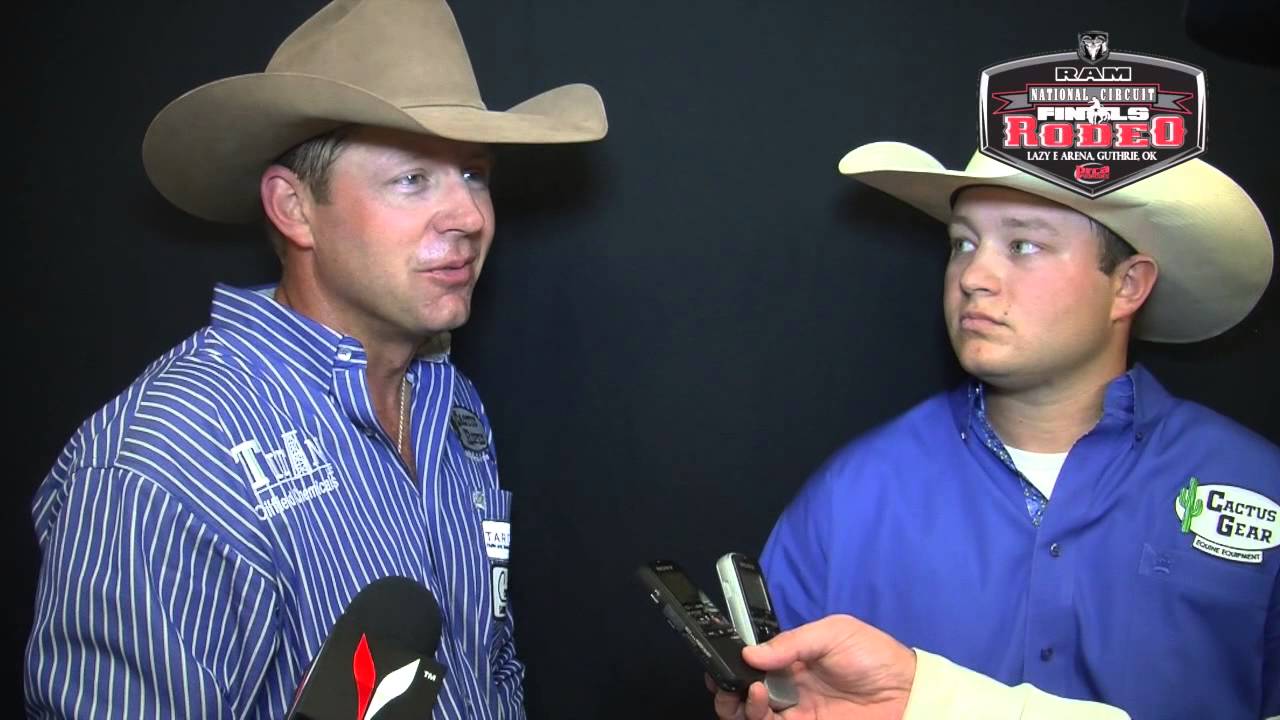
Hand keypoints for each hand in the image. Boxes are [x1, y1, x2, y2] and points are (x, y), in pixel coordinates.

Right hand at [708, 614, 915, 719]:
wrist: (908, 694)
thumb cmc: (874, 656)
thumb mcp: (833, 632)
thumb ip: (791, 641)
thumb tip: (751, 652)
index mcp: (793, 658)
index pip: (754, 661)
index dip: (734, 660)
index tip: (720, 656)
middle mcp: (788, 685)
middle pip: (744, 690)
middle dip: (726, 686)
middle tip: (721, 681)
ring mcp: (796, 710)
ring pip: (751, 713)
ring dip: (738, 703)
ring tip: (746, 690)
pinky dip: (757, 717)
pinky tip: (759, 699)